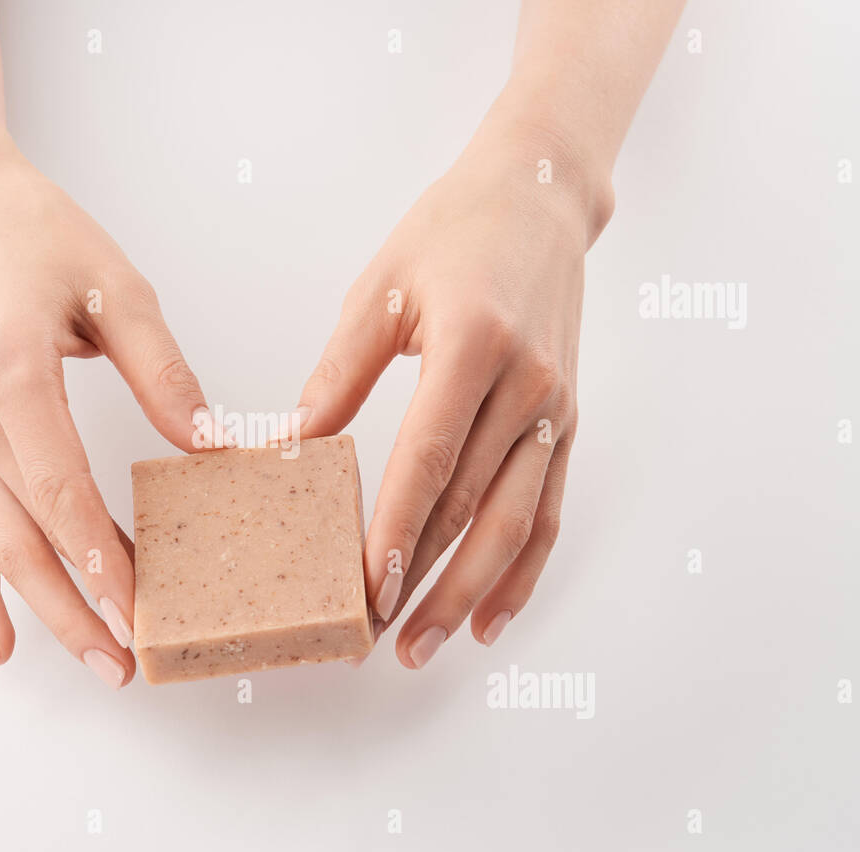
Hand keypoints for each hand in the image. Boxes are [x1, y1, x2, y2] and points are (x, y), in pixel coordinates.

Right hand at [0, 135, 208, 684]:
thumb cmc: (42, 240)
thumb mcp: (118, 291)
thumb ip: (164, 373)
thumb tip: (207, 447)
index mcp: (12, 377)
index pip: (60, 489)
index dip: (99, 556)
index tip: (137, 608)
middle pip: (28, 536)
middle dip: (79, 608)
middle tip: (127, 664)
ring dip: (42, 612)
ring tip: (92, 663)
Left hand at [294, 105, 613, 668]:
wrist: (540, 197)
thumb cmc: (453, 233)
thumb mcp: (382, 288)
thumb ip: (339, 372)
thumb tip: (293, 443)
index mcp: (473, 346)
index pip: (430, 458)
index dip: (399, 530)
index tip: (368, 588)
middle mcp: (525, 387)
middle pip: (472, 506)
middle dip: (425, 581)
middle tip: (382, 639)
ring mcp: (553, 411)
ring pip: (515, 524)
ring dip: (471, 594)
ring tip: (427, 646)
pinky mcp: (566, 424)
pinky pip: (549, 512)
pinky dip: (524, 571)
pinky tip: (492, 616)